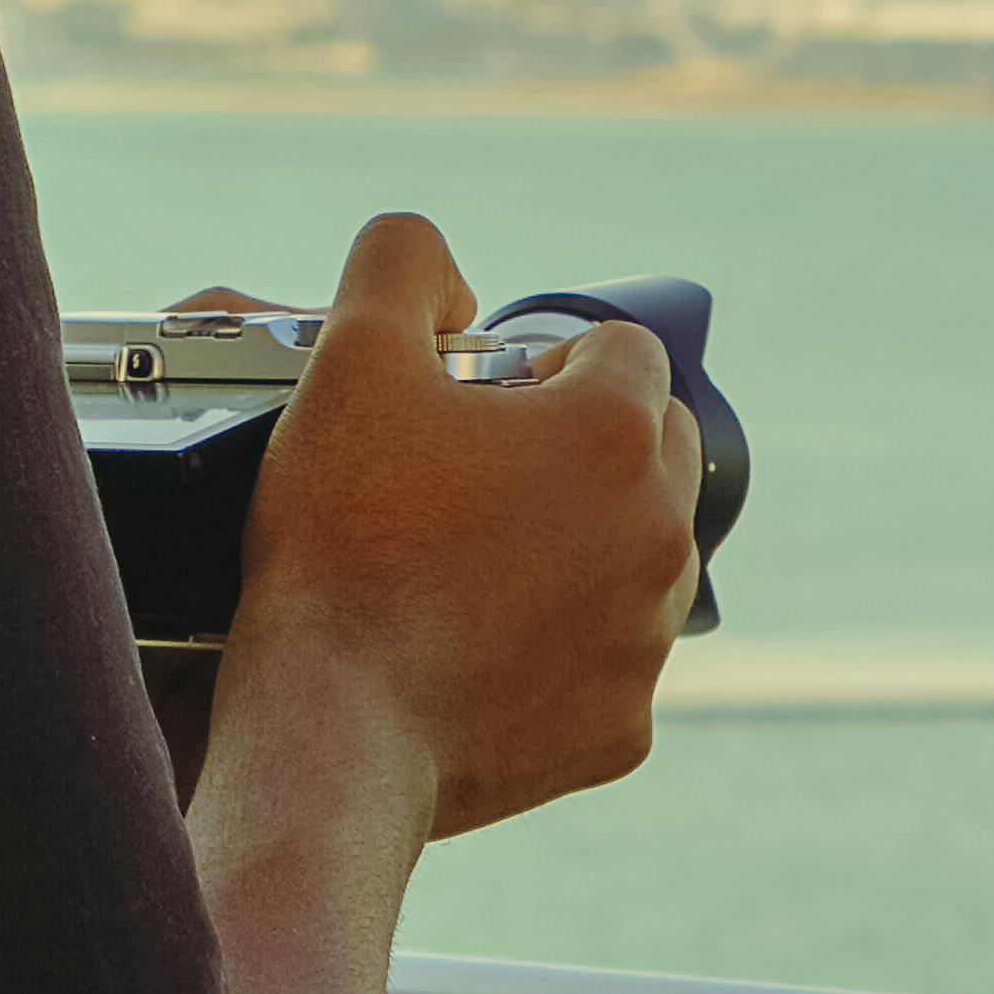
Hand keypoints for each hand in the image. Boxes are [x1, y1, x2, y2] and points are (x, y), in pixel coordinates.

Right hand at [224, 208, 701, 838]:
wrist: (332, 726)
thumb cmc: (343, 539)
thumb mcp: (350, 356)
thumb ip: (401, 263)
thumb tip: (446, 270)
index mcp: (616, 433)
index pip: (621, 349)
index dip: (542, 360)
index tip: (478, 399)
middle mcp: (661, 534)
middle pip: (653, 447)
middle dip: (582, 443)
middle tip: (475, 471)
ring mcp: (648, 642)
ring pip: (637, 556)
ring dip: (577, 542)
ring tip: (467, 560)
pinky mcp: (621, 730)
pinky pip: (605, 662)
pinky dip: (555, 649)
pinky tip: (473, 646)